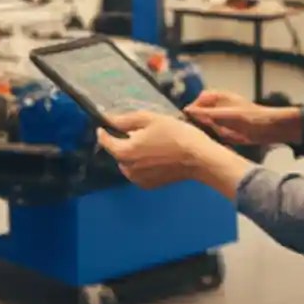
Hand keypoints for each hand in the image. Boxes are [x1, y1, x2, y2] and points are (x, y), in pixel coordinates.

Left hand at [96, 111, 216, 188]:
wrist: (199, 158)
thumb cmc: (176, 135)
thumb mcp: (152, 119)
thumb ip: (126, 119)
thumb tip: (108, 119)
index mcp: (124, 152)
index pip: (105, 141)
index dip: (104, 131)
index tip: (105, 125)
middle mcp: (127, 169)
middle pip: (118, 152)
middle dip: (125, 142)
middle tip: (141, 133)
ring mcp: (138, 179)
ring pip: (128, 163)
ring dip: (134, 154)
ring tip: (152, 145)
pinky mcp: (150, 185)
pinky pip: (139, 172)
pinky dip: (143, 164)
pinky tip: (158, 157)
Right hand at [184, 90, 300, 145]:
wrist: (268, 129)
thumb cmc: (247, 118)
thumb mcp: (223, 115)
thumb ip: (204, 114)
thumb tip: (186, 111)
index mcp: (218, 97)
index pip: (198, 100)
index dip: (192, 110)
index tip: (188, 122)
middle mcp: (219, 106)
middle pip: (201, 113)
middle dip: (197, 122)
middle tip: (195, 132)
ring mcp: (224, 117)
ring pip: (206, 124)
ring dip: (205, 131)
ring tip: (203, 138)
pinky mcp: (228, 129)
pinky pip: (214, 132)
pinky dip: (213, 137)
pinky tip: (212, 143)